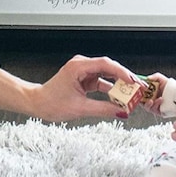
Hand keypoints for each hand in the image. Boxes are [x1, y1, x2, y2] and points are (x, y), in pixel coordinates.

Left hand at [0, 56, 139, 122]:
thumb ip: (103, 109)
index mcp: (79, 67)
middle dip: (125, 78)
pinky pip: (101, 82)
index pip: (106, 64)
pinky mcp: (84, 79)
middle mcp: (82, 65)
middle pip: (109, 67)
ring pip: (107, 75)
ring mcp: (84, 72)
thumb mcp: (80, 108)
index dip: (122, 72)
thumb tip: (122, 112)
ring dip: (119, 85)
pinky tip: (119, 98)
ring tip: (132, 94)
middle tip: (139, 88)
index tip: (134, 82)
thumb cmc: (51, 102)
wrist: (37, 103)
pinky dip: (110, 90)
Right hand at [138, 72, 168, 115]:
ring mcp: (154, 106)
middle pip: (140, 101)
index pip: (139, 93)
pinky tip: (159, 100)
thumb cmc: (170, 87)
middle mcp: (150, 99)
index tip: (137, 89)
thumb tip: (147, 78)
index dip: (136, 92)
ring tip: (152, 99)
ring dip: (148, 103)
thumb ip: (155, 76)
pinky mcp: (159, 111)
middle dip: (140, 99)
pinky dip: (156, 105)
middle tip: (142, 95)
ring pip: (146, 107)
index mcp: (149, 92)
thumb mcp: (161, 79)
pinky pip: (154, 110)